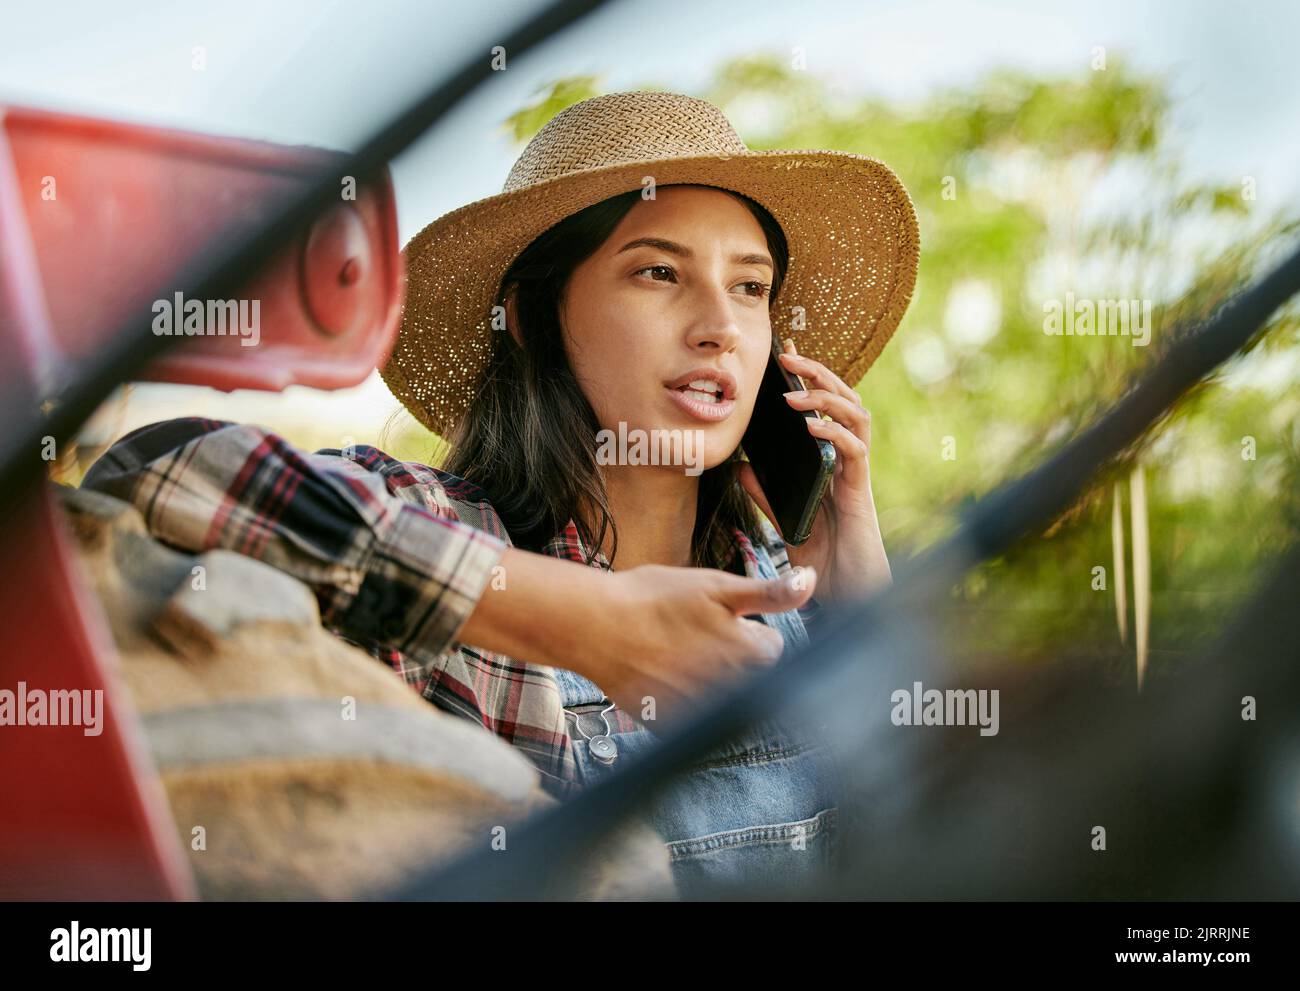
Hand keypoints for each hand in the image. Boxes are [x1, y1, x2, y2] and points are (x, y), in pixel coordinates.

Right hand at [587, 563, 817, 720]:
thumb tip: (811, 581)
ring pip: (720, 698)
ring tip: (675, 654)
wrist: (592, 624)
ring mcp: (699, 710)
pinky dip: (680, 701)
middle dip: (732, 658)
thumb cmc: (651, 599)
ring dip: (708, 681)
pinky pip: (688, 718)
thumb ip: (770, 592)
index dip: (749, 630)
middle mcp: (730, 688)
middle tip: (695, 635)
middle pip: (749, 676)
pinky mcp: (669, 724)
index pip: (772, 648)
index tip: (724, 620)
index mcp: (748, 652)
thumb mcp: (716, 585)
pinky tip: (661, 676)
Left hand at [737, 338, 890, 601]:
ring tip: (795, 391)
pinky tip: (811, 426)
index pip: (825, 408)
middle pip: (845, 400)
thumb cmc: (822, 561)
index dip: (810, 378)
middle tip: (788, 356)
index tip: (786, 352)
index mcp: (832, 462)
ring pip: (856, 415)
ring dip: (826, 397)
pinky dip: (833, 432)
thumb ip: (767, 494)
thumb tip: (742, 466)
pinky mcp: (861, 491)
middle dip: (818, 374)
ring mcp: (857, 474)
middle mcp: (849, 461)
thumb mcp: (784, 522)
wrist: (847, 596)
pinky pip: (854, 450)